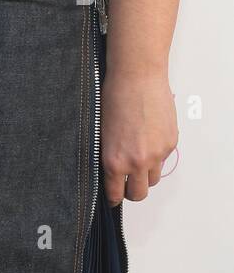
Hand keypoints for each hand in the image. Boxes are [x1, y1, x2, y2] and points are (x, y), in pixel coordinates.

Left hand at [100, 69, 177, 205]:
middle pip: (138, 194)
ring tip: (137, 160)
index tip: (112, 196)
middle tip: (126, 183)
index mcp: (114, 160)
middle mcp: (137, 161)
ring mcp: (156, 154)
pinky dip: (156, 155)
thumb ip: (108, 154)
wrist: (137, 76)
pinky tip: (146, 139)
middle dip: (131, 191)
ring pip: (153, 179)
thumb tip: (111, 169)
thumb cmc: (114, 95)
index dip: (113, 196)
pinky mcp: (170, 143)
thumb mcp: (101, 130)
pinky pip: (163, 159)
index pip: (115, 193)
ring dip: (146, 175)